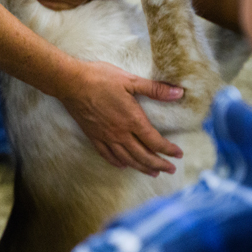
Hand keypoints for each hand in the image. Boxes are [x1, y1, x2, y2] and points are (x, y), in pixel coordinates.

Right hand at [59, 60, 183, 175]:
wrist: (71, 83)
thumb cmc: (101, 79)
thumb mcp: (130, 80)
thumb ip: (155, 89)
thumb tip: (179, 92)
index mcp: (132, 120)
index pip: (155, 141)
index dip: (169, 150)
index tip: (178, 154)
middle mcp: (120, 133)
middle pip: (143, 155)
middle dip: (159, 164)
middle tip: (170, 169)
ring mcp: (105, 136)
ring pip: (127, 158)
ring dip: (141, 167)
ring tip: (152, 173)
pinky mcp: (93, 135)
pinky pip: (107, 154)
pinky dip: (117, 162)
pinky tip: (123, 165)